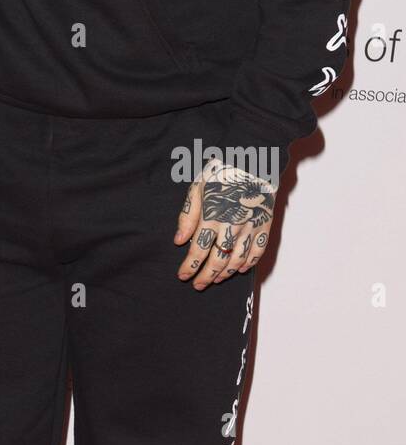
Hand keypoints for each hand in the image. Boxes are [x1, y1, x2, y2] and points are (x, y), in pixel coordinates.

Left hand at [174, 158, 277, 288]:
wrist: (253, 159)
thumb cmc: (221, 171)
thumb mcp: (197, 188)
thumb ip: (187, 216)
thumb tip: (179, 241)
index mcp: (212, 216)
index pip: (198, 250)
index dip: (190, 266)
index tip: (183, 275)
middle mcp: (231, 226)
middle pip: (217, 260)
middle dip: (206, 276)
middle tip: (198, 285)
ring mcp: (250, 227)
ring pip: (237, 260)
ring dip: (225, 273)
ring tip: (216, 279)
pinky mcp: (265, 226)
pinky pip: (257, 252)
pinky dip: (248, 264)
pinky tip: (239, 269)